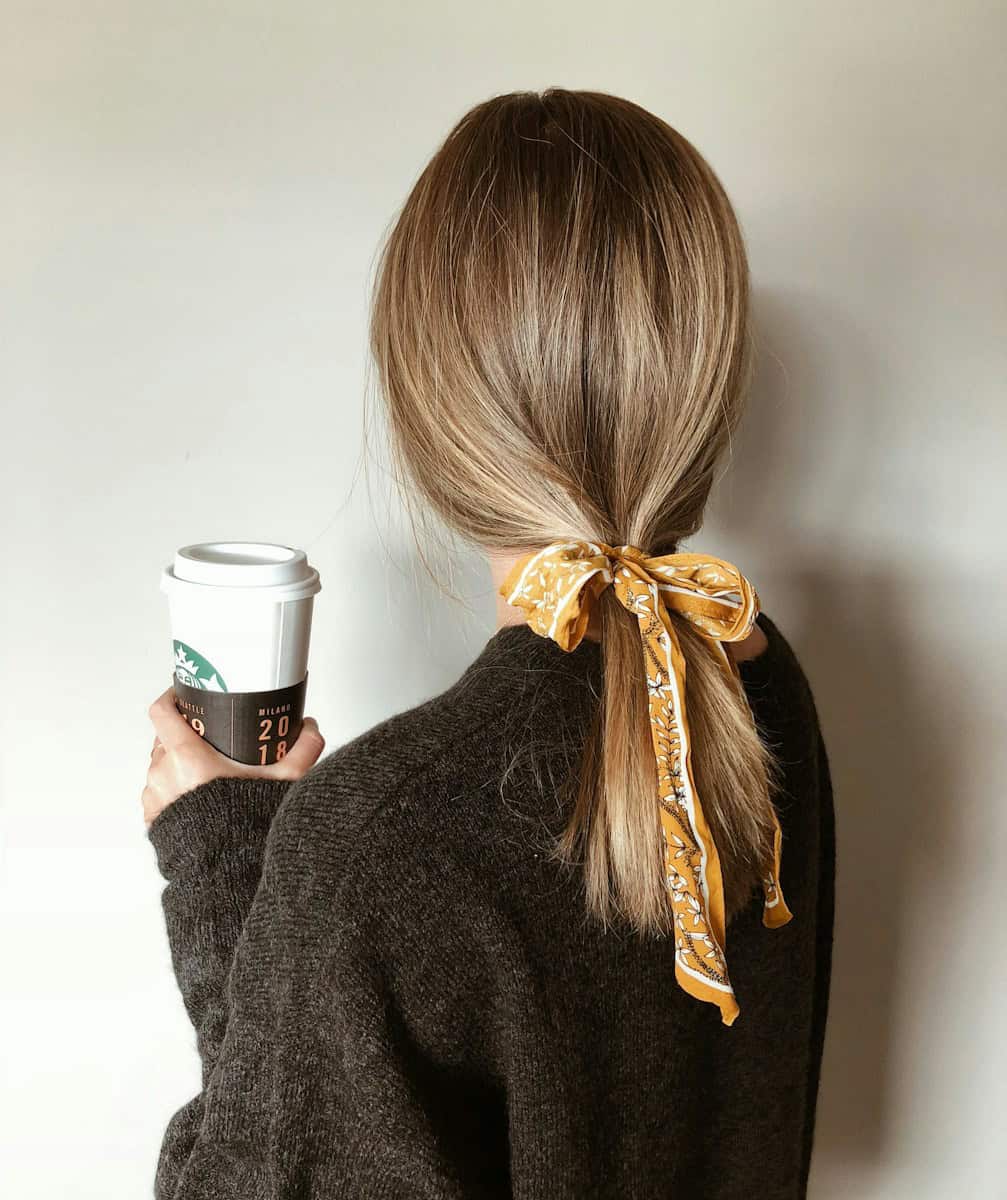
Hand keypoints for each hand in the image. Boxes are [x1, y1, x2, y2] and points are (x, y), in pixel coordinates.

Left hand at [143, 686, 325, 828]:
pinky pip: (159, 792)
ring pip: (160, 766)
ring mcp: (154, 796)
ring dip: (178, 764)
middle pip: (164, 737)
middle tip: (209, 737)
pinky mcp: (152, 818)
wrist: (226, 870)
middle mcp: (163, 773)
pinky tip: (198, 796)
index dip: (171, 696)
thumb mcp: (284, 781)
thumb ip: (303, 749)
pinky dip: (173, 789)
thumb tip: (310, 728)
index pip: (162, 711)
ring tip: (207, 771)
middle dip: (184, 733)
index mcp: (187, 757)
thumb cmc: (244, 827)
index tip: (184, 693)